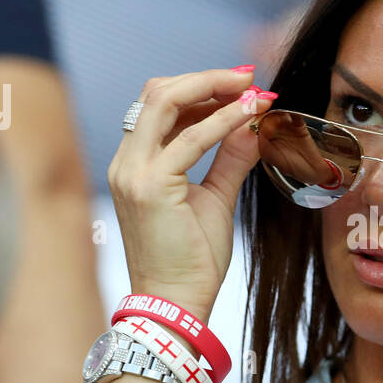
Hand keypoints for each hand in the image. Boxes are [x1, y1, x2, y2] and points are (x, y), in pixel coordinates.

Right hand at [108, 68, 272, 320]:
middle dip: (206, 79)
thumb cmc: (192, 260)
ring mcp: (133, 173)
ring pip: (166, 101)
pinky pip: (191, 139)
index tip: (242, 86)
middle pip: (158, 92)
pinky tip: (251, 115)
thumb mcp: (216, 198)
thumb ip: (230, 159)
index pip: (160, 105)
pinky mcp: (150, 187)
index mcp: (134, 164)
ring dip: (213, 88)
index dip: (201, 87)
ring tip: (252, 89)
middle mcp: (127, 163)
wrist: (176, 304)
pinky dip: (223, 120)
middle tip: (249, 78)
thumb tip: (254, 125)